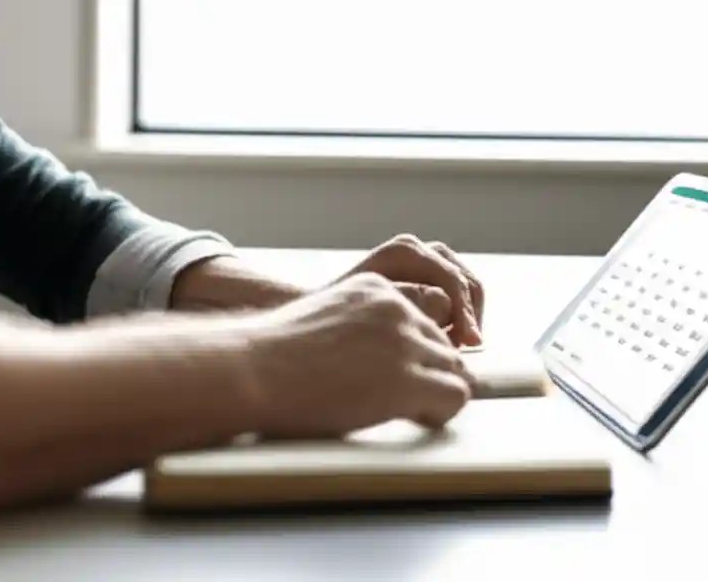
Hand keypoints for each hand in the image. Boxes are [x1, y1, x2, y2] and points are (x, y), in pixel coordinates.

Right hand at [245, 272, 472, 437]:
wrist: (251, 370)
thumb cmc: (270, 357)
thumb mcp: (322, 318)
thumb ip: (358, 327)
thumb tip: (375, 358)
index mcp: (374, 288)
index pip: (429, 310)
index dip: (419, 347)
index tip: (400, 371)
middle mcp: (395, 307)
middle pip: (445, 342)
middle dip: (430, 371)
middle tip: (403, 399)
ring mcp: (403, 341)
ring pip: (456, 369)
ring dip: (435, 392)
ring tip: (403, 411)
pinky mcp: (406, 379)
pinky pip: (455, 395)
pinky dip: (440, 412)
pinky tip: (410, 418)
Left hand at [339, 234, 484, 347]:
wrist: (319, 307)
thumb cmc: (338, 314)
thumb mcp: (371, 312)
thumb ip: (409, 304)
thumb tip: (441, 304)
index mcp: (404, 252)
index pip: (452, 280)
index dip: (465, 313)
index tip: (469, 343)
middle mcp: (417, 247)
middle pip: (465, 281)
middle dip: (469, 317)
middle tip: (462, 350)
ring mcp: (425, 258)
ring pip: (467, 286)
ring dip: (468, 317)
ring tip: (453, 347)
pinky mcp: (429, 274)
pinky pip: (457, 293)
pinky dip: (460, 315)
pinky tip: (448, 340)